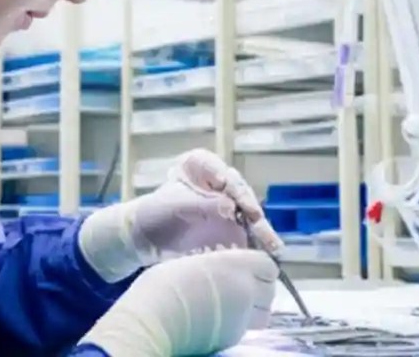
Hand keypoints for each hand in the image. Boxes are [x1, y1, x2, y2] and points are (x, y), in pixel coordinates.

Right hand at [78, 249, 277, 356]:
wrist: (156, 319)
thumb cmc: (166, 283)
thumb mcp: (194, 261)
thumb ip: (217, 265)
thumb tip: (224, 271)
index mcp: (237, 265)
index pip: (268, 265)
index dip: (257, 265)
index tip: (242, 266)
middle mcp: (247, 291)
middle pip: (271, 289)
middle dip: (259, 287)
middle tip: (237, 285)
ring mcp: (242, 317)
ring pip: (263, 312)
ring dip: (253, 307)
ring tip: (229, 303)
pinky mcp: (233, 338)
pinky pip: (246, 327)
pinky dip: (237, 322)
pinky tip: (215, 318)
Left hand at [80, 149, 268, 281]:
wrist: (147, 237)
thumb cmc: (155, 212)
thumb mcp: (173, 206)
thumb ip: (201, 205)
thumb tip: (230, 207)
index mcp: (201, 165)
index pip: (220, 171)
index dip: (231, 184)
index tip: (236, 200)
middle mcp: (220, 182)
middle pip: (240, 192)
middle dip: (251, 209)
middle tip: (257, 221)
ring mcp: (229, 204)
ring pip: (249, 213)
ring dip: (260, 228)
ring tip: (272, 245)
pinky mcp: (233, 226)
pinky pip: (247, 232)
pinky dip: (256, 242)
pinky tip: (266, 254)